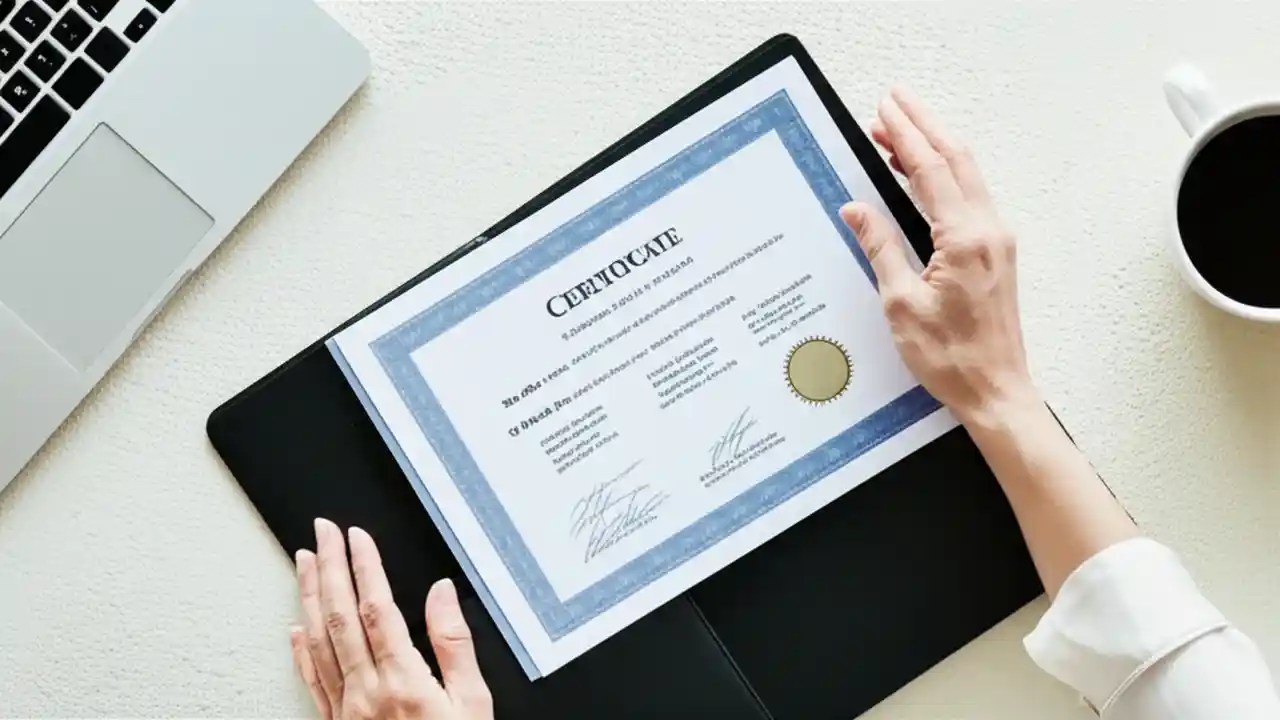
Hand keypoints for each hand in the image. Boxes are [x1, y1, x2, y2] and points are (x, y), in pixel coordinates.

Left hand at [290, 519, 493, 719]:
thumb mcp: (473, 705)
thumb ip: (455, 645)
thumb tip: (441, 593)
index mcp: (404, 682)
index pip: (376, 608)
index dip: (365, 566)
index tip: (357, 536)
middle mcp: (367, 693)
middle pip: (340, 616)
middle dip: (331, 567)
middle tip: (324, 531)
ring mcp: (347, 711)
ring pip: (319, 641)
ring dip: (310, 596)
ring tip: (305, 562)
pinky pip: (312, 681)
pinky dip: (301, 650)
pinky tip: (296, 628)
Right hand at [840, 88, 1037, 426]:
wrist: (996, 391)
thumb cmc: (951, 358)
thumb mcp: (900, 303)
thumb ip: (880, 247)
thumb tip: (858, 209)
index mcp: (964, 240)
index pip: (930, 170)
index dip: (905, 136)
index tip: (885, 110)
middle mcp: (988, 232)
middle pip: (956, 159)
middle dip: (924, 126)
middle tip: (895, 102)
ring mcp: (997, 241)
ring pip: (966, 175)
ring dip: (934, 149)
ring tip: (900, 134)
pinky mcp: (996, 254)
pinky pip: (971, 198)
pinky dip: (945, 177)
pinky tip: (924, 178)